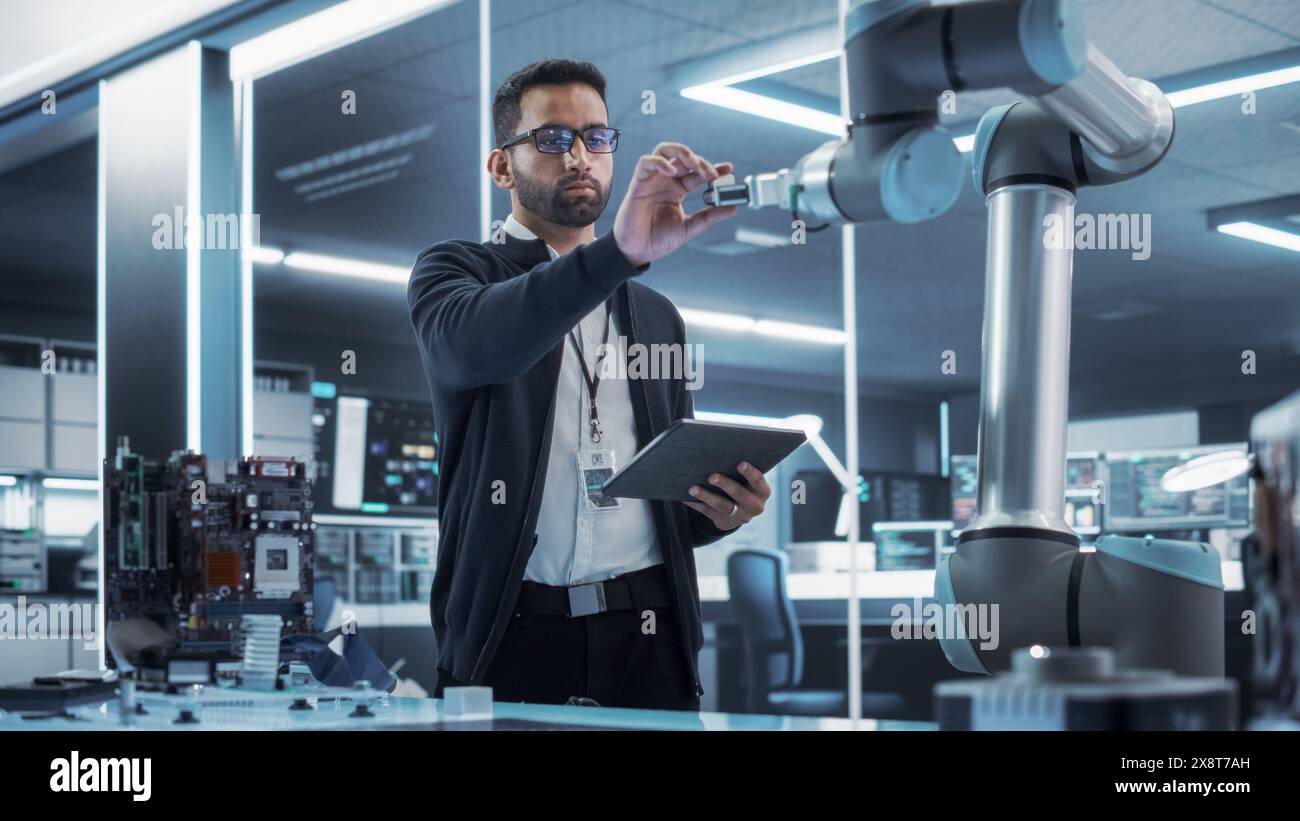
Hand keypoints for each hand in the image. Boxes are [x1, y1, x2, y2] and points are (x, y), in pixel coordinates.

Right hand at [612, 142, 737, 266]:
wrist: (637, 251)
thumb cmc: (658, 240)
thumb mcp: (689, 228)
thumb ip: (709, 217)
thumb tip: (732, 208)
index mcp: (678, 191)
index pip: (697, 173)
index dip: (713, 168)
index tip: (728, 168)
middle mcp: (666, 182)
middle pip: (684, 159)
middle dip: (700, 162)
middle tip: (711, 173)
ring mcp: (652, 180)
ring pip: (665, 151)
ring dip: (681, 152)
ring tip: (693, 164)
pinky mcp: (638, 183)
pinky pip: (646, 162)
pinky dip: (659, 162)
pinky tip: (671, 172)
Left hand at [685, 462, 769, 531]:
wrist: (740, 509)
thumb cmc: (742, 482)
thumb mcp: (748, 478)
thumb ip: (742, 467)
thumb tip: (721, 449)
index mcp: (762, 491)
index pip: (758, 481)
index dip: (750, 473)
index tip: (740, 464)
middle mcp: (754, 506)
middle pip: (739, 494)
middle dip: (725, 484)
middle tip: (712, 476)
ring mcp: (740, 516)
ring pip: (722, 506)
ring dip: (706, 496)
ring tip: (692, 488)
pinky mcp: (725, 523)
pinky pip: (708, 512)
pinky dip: (696, 504)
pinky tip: (685, 497)